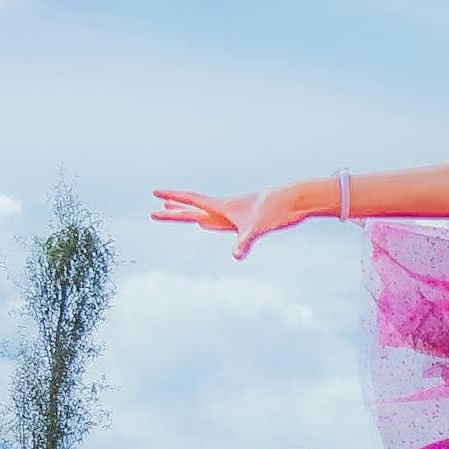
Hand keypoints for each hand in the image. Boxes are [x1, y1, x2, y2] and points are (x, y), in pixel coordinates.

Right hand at [153, 183, 316, 259]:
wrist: (295, 200)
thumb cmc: (276, 211)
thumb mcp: (257, 228)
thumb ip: (245, 241)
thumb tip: (237, 255)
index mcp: (223, 206)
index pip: (192, 201)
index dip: (174, 197)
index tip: (155, 193)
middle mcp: (225, 208)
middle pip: (193, 209)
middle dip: (173, 211)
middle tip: (153, 211)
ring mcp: (233, 213)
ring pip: (203, 213)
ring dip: (186, 212)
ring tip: (170, 209)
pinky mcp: (243, 218)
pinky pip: (218, 221)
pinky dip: (206, 220)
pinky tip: (205, 223)